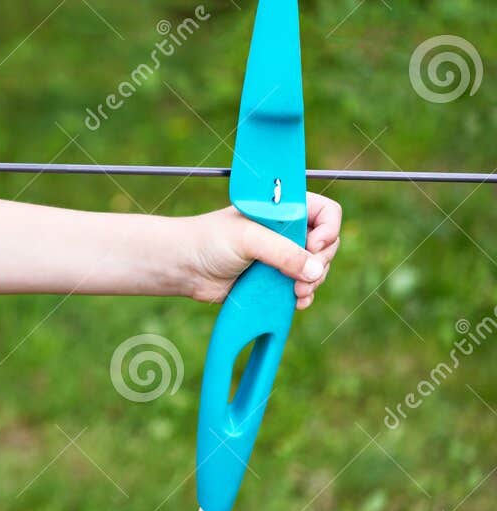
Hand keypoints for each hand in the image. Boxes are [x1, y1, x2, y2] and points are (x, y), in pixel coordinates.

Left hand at [186, 192, 341, 308]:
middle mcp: (286, 230)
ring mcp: (281, 255)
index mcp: (283, 209)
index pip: (325, 212)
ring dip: (313, 282)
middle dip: (321, 262)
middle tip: (305, 276)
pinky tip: (297, 302)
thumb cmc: (209, 241)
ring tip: (297, 292)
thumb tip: (316, 271)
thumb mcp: (248, 239)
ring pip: (316, 268)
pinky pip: (301, 287)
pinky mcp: (273, 279)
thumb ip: (284, 252)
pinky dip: (304, 295)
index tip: (314, 244)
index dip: (328, 228)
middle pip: (326, 244)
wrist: (183, 266)